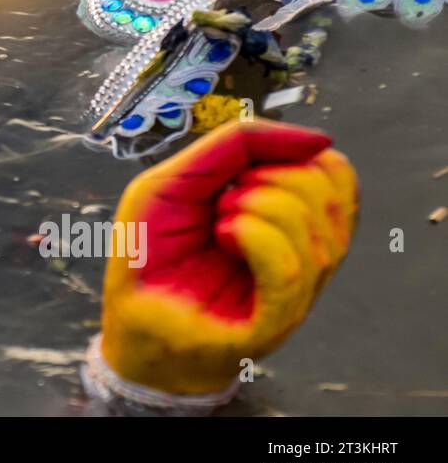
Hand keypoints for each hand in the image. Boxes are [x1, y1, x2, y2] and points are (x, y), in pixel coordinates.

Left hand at [100, 120, 357, 395]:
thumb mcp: (182, 177)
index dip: (292, 152)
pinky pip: (289, 268)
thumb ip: (239, 144)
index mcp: (293, 219)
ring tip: (217, 225)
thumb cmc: (152, 248)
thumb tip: (321, 140)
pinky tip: (224, 238)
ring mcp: (296, 290)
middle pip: (325, 189)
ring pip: (311, 227)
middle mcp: (305, 253)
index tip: (243, 170)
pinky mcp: (274, 322)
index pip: (334, 172)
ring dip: (253, 207)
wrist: (128, 318)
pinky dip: (254, 237)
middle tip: (222, 203)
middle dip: (266, 177)